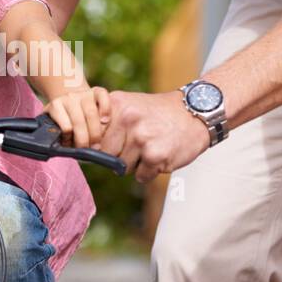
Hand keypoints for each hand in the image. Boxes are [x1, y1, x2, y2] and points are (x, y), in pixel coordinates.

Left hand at [45, 85, 111, 147]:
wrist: (70, 99)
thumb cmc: (64, 118)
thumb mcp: (55, 124)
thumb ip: (58, 135)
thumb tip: (66, 150)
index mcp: (56, 106)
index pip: (66, 127)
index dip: (71, 140)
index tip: (74, 148)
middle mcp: (69, 98)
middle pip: (79, 121)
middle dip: (85, 140)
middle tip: (89, 150)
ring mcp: (83, 93)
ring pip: (91, 113)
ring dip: (96, 132)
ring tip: (97, 143)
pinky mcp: (96, 91)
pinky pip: (103, 97)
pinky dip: (106, 110)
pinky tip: (105, 121)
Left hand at [94, 89, 210, 181]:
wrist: (197, 112)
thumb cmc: (161, 113)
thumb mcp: (132, 104)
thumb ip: (108, 121)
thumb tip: (84, 146)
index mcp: (117, 105)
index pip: (92, 136)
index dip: (97, 146)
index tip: (103, 147)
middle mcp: (128, 120)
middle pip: (107, 154)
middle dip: (120, 155)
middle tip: (140, 143)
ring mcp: (141, 138)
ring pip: (124, 167)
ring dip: (137, 163)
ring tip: (153, 145)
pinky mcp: (155, 156)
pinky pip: (141, 176)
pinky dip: (151, 171)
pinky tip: (162, 154)